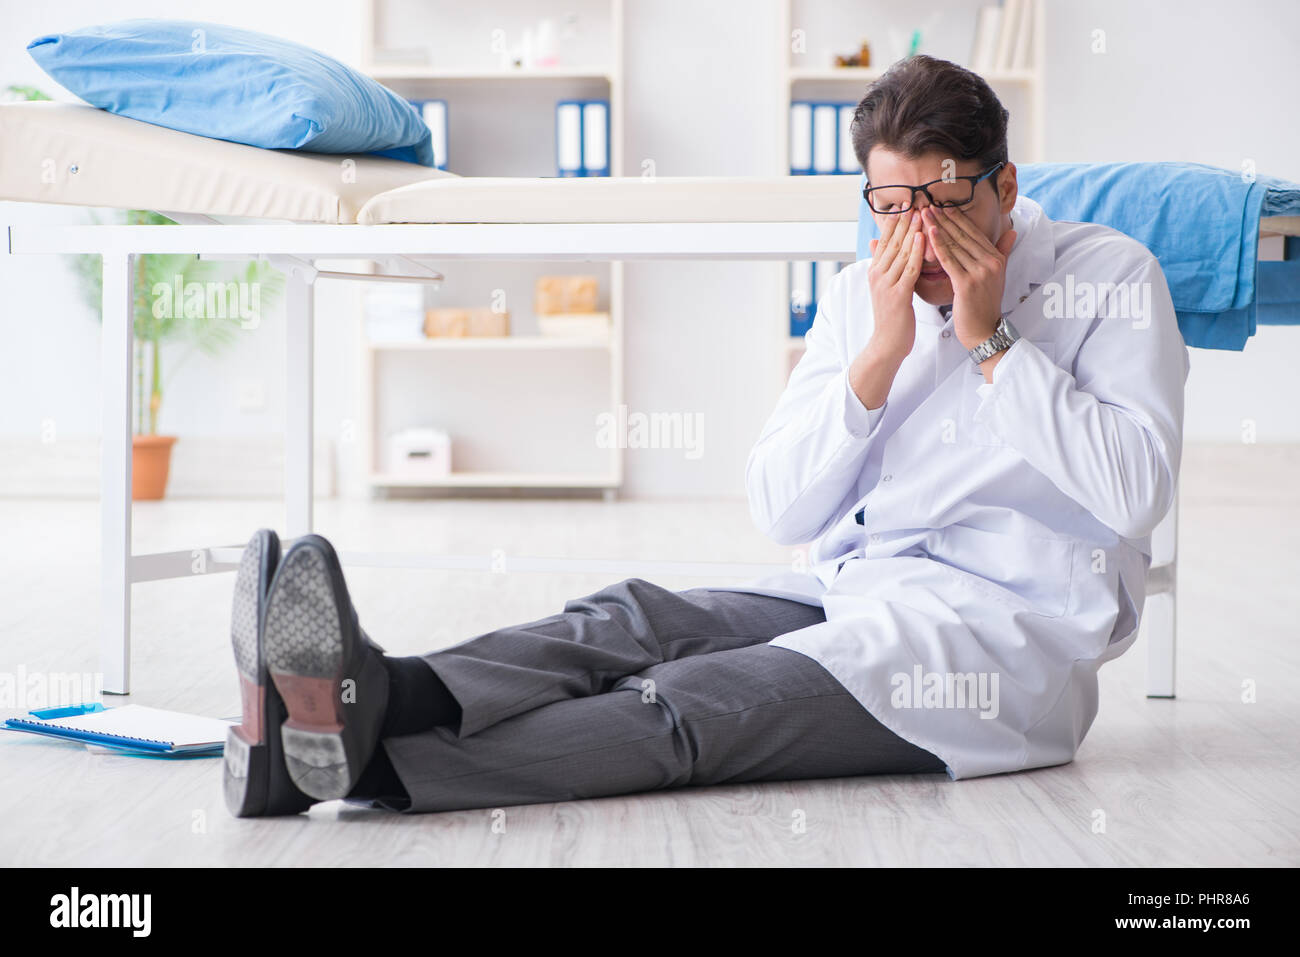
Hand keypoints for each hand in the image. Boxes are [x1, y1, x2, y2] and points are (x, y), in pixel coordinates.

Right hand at [865, 207, 924, 359]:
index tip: (905, 204)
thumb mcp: (884, 288)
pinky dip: (916, 251)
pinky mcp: (897, 295)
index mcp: (874, 272)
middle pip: (892, 242)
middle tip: (914, 200)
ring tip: (921, 212)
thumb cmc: (892, 317)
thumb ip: (884, 265)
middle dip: (903, 221)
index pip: (885, 241)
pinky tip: (924, 238)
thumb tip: (876, 243)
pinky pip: (909, 269)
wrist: (887, 343)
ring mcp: (886, 285)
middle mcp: (877, 275)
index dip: (895, 222)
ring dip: (911, 231)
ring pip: (900, 252)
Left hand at [921, 204, 1015, 350]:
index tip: (942, 206)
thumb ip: (1002, 252)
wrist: (983, 330)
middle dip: (944, 218)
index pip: (974, 233)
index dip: (957, 218)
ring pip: (955, 245)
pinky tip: (929, 233)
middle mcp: (991, 262)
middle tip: (927, 204)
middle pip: (963, 235)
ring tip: (924, 214)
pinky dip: (939, 245)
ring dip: (938, 227)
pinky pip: (949, 260)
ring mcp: (980, 272)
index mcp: (996, 258)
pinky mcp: (967, 283)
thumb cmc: (984, 304)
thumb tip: (1012, 231)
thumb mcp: (997, 276)